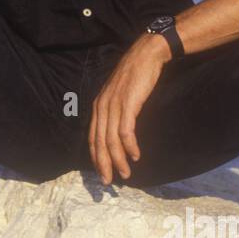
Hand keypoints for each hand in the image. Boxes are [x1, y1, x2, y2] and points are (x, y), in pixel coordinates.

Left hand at [89, 35, 169, 183]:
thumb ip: (115, 112)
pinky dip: (130, 146)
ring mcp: (114, 105)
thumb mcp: (119, 95)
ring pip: (112, 140)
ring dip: (118, 160)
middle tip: (108, 182)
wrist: (146, 55)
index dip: (96, 157)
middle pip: (99, 142)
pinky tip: (135, 155)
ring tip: (125, 174)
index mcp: (98, 106)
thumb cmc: (135, 76)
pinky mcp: (128, 103)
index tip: (102, 173)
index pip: (92, 138)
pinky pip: (126, 131)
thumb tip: (116, 132)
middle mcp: (102, 107)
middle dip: (103, 164)